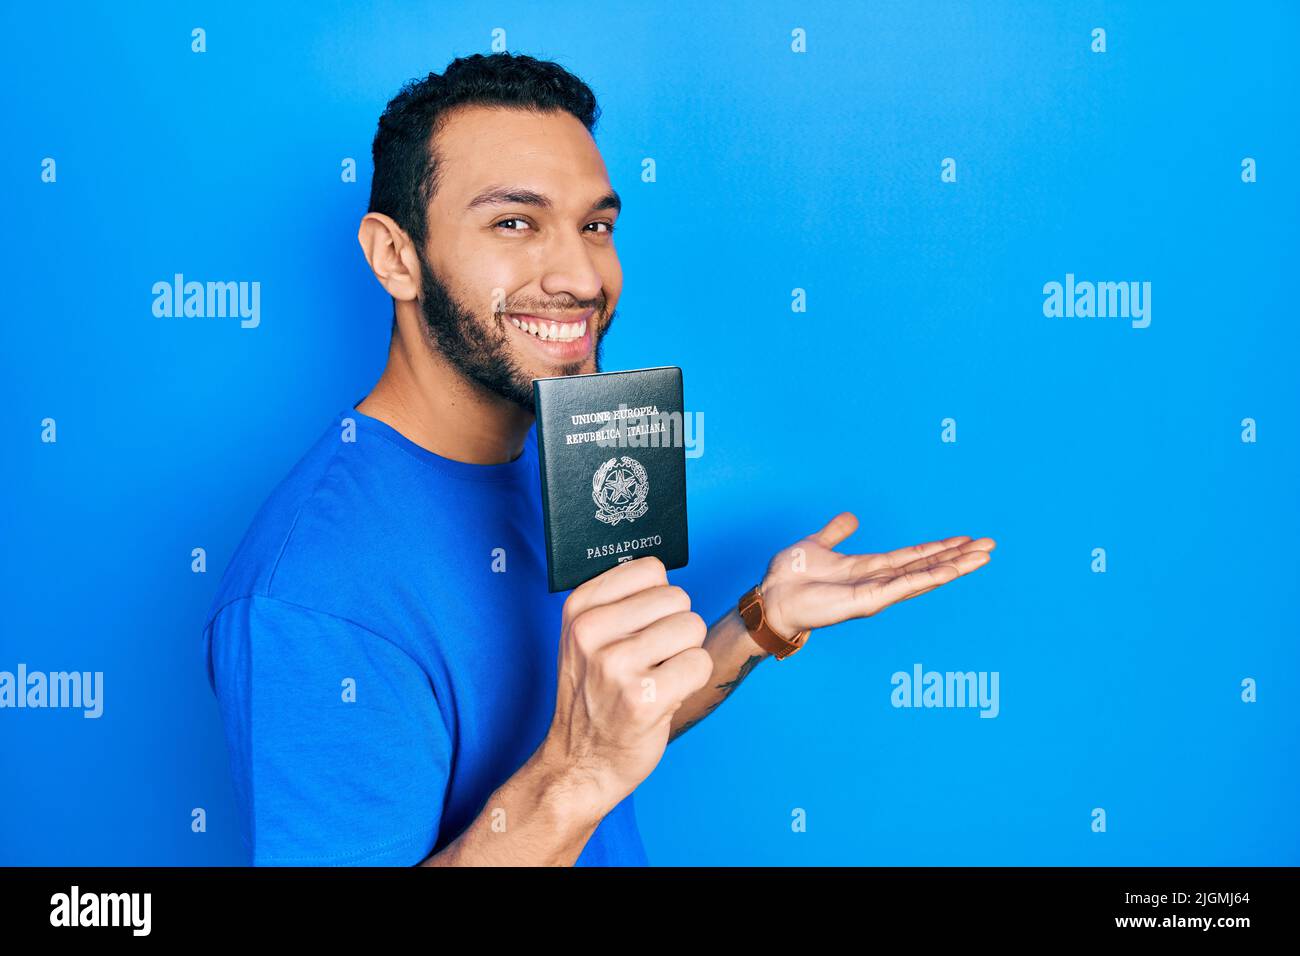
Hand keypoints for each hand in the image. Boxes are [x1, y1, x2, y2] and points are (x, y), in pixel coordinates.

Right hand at [540, 556, 712, 811]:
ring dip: (685, 654)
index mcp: (579, 608)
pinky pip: (699, 664)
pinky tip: (665, 696)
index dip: (659, 600)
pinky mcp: (643, 698)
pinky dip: (692, 681)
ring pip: (692, 627)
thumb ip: (619, 601)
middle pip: (678, 598)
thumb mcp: (586, 638)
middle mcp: (592, 631)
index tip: (640, 628)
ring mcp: (616, 665)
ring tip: (657, 677)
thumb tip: (665, 575)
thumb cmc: (594, 695)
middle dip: (676, 628)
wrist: (580, 762)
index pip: (651, 570)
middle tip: (651, 659)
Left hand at [758, 512, 995, 639]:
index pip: (913, 556)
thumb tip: (851, 517)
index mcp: (869, 568)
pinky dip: (929, 578)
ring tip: (983, 557)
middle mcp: (878, 582)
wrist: (770, 597)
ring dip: (953, 567)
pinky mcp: (867, 601)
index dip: (939, 547)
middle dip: (958, 557)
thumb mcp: (817, 544)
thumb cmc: (789, 577)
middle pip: (926, 566)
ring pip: (923, 577)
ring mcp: (876, 593)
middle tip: (990, 546)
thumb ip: (836, 533)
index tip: (966, 538)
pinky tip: (951, 570)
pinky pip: (904, 587)